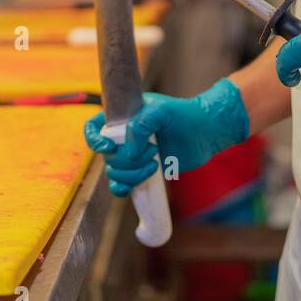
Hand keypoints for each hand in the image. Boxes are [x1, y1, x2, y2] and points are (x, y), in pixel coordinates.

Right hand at [84, 77, 249, 195]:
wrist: (206, 133)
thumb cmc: (185, 115)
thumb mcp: (162, 111)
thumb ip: (141, 125)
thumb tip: (129, 151)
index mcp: (123, 117)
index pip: (94, 127)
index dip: (94, 139)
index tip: (108, 147)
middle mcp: (123, 137)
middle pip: (107, 156)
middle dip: (127, 159)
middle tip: (152, 151)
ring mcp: (132, 156)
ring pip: (114, 172)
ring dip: (131, 174)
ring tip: (155, 164)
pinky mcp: (141, 172)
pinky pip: (122, 185)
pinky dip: (122, 188)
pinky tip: (129, 189)